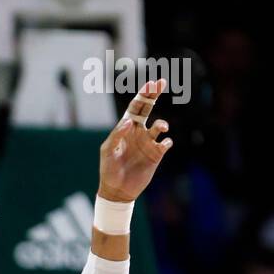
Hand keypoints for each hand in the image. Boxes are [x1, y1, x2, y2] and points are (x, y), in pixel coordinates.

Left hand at [99, 78, 172, 203]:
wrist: (117, 191)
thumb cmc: (109, 170)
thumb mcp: (107, 151)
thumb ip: (117, 134)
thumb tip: (130, 121)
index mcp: (126, 127)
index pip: (135, 106)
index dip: (143, 94)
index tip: (151, 83)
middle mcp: (138, 131)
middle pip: (149, 108)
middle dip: (154, 94)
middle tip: (161, 82)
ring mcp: (148, 143)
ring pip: (159, 126)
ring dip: (162, 124)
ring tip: (161, 128)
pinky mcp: (156, 155)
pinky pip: (165, 144)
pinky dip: (166, 141)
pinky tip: (163, 143)